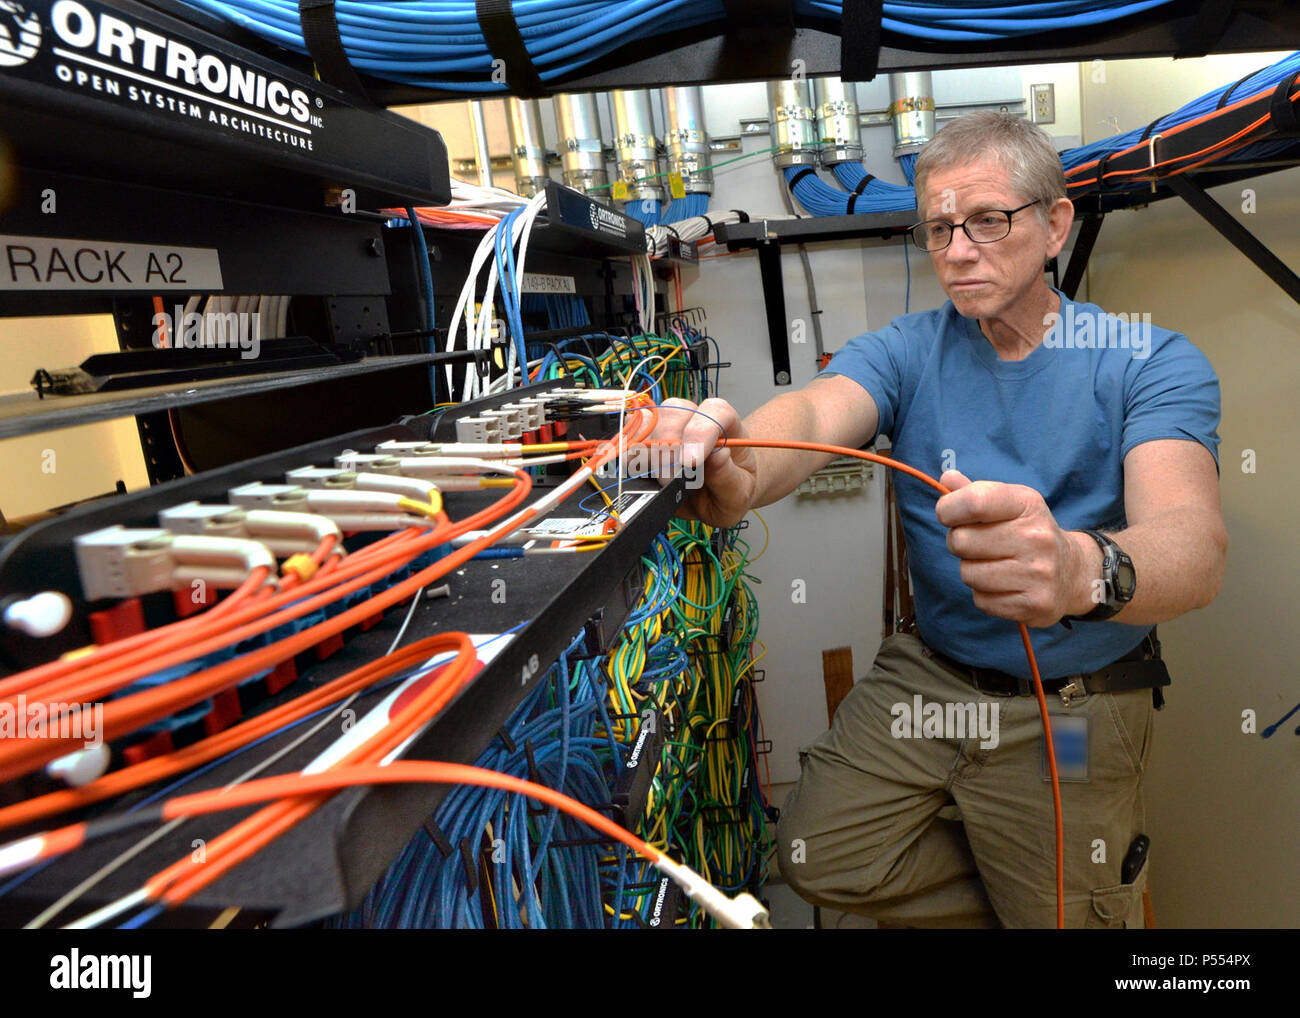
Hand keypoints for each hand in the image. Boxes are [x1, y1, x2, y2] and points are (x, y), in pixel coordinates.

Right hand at [642, 397, 757, 527]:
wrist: (717, 492)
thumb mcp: (739, 493)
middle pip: (673, 417)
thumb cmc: (731, 488)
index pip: (716, 412)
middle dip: (669, 454)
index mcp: (726, 423)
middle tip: (673, 483)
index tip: (691, 462)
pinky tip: (643, 472)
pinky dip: (631, 454)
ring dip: (649, 456)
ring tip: (661, 480)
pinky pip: (630, 433)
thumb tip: (717, 456)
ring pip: (649, 423)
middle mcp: (695, 415)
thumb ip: (729, 477)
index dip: (700, 433)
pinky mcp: (646, 433)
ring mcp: (668, 421)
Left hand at [934, 470, 1098, 627]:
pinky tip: (1005, 585)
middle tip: (979, 544)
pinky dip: (985, 594)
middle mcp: (1037, 537)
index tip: (950, 515)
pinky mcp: (1035, 603)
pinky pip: (981, 600)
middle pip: (961, 541)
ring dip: (972, 570)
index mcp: (1028, 504)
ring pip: (967, 573)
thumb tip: (946, 478)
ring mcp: (1039, 572)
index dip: (948, 509)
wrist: (1072, 572)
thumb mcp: (1009, 504)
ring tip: (994, 564)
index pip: (973, 501)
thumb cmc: (1028, 533)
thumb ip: (975, 492)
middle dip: (960, 543)